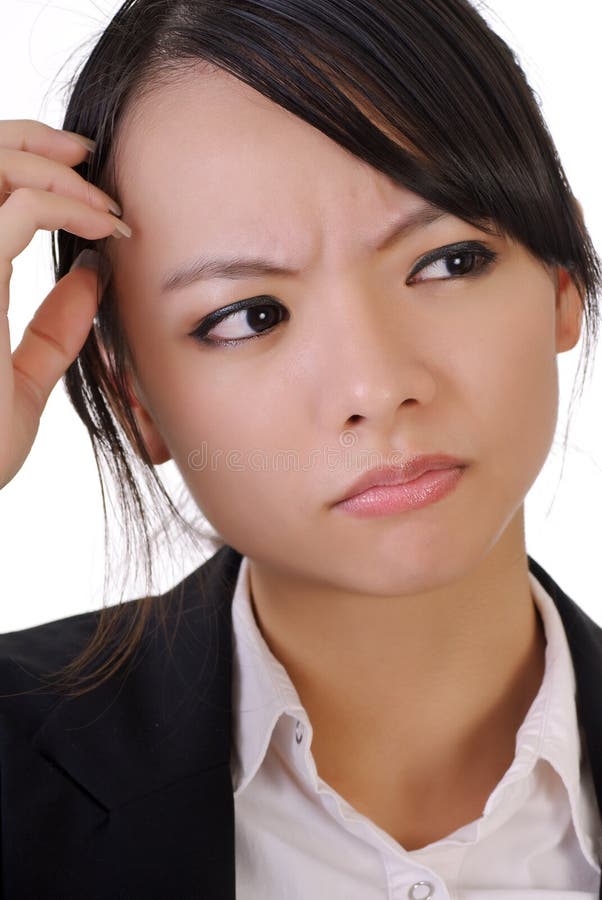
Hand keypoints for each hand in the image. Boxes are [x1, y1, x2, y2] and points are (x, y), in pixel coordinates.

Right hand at [0, 119, 129, 489]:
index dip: (23, 162)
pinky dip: (68, 205)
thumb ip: (54, 327)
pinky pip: (18, 211)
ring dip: (57, 169)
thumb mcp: (24, 377)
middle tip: (90, 155)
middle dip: (34, 140)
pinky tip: (107, 229)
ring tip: (107, 201)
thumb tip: (93, 273)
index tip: (84, 175)